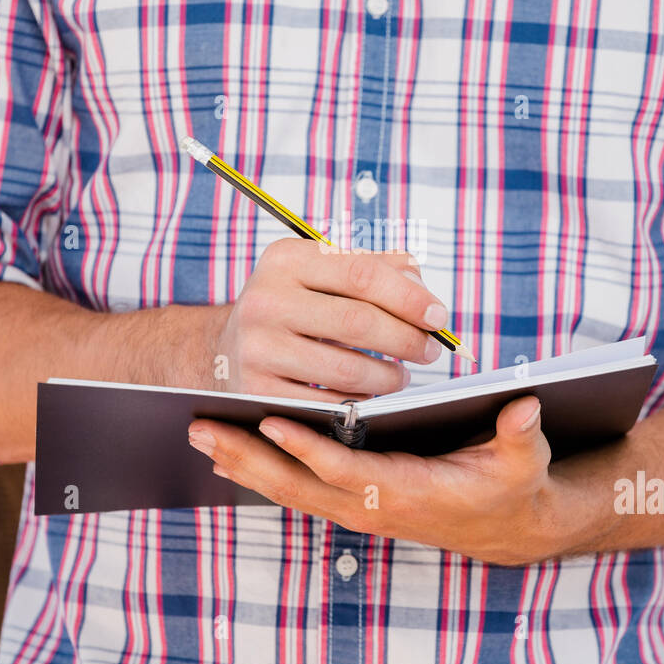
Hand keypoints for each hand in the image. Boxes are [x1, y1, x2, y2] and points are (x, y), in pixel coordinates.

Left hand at [188, 395, 568, 565]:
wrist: (508, 526)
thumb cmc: (512, 484)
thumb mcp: (524, 459)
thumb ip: (520, 435)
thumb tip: (524, 408)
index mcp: (408, 492)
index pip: (348, 472)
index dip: (309, 449)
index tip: (271, 422)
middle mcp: (373, 506)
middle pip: (299, 485)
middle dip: (248, 457)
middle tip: (201, 429)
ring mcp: (357, 509)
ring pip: (289, 490)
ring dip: (242, 463)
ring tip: (200, 435)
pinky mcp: (352, 503)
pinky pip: (297, 490)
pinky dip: (260, 472)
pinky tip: (230, 455)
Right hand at [212, 239, 449, 401]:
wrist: (224, 350)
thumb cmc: (293, 307)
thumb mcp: (319, 273)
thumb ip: (374, 268)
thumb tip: (422, 291)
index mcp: (286, 260)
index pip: (362, 273)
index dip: (409, 297)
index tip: (439, 316)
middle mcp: (265, 300)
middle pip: (359, 321)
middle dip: (407, 339)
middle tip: (429, 351)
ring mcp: (257, 348)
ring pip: (348, 369)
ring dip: (388, 377)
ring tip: (400, 375)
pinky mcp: (257, 391)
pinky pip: (327, 404)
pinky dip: (359, 403)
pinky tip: (369, 396)